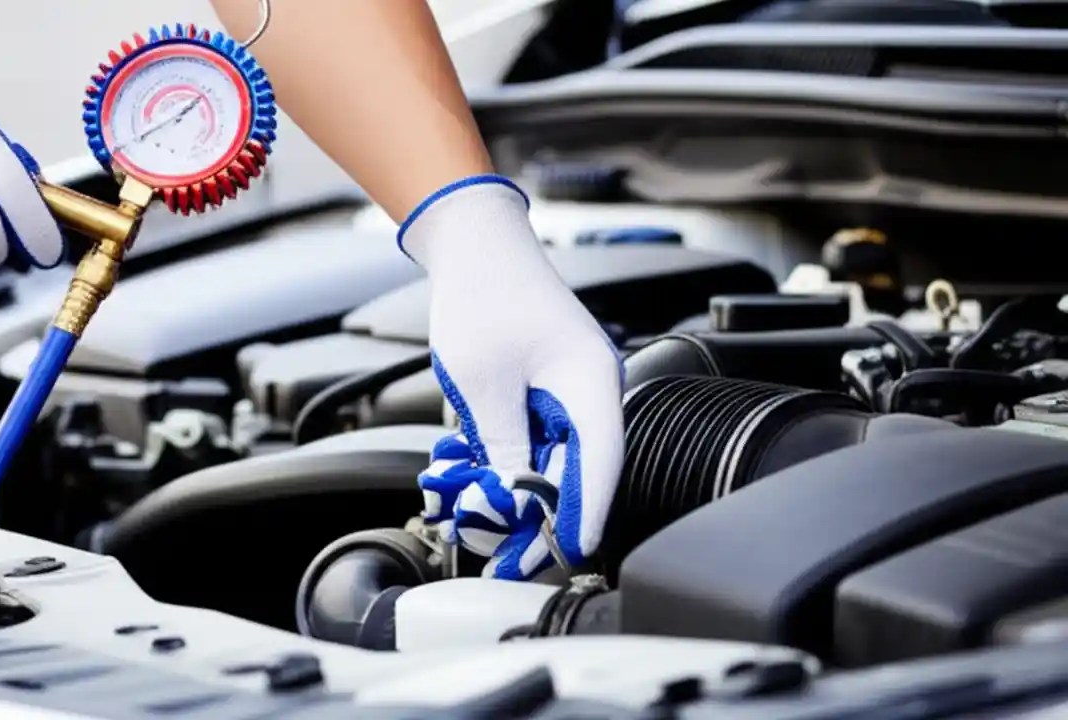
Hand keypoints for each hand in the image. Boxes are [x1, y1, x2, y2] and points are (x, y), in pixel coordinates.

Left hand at [403, 176, 624, 579]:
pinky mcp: (550, 390)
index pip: (601, 469)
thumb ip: (503, 446)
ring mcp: (573, 390)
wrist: (474, 244)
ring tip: (478, 514)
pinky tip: (474, 473)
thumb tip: (513, 501)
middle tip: (501, 552)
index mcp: (591, 384)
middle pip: (579, 472)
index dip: (582, 518)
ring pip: (555, 460)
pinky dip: (510, 459)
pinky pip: (539, 439)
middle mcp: (592, 391)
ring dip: (518, 488)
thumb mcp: (483, 384)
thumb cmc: (483, 294)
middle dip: (539, 514)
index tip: (562, 555)